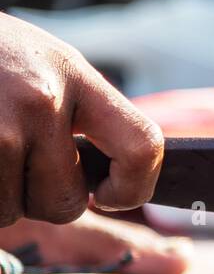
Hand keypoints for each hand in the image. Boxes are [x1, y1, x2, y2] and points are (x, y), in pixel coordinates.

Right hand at [0, 14, 163, 225]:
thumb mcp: (41, 63)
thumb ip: (81, 112)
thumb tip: (111, 183)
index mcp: (73, 76)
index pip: (141, 145)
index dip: (134, 187)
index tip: (108, 194)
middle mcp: (38, 99)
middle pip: (63, 202)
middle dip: (40, 199)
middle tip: (15, 166)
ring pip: (9, 211)